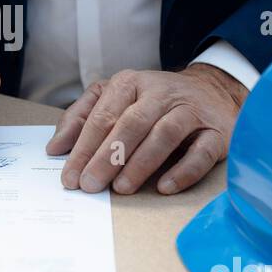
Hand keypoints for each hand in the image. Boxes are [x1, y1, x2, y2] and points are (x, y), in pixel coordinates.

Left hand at [46, 65, 247, 194]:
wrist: (211, 90)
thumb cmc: (152, 101)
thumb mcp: (113, 99)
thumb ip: (81, 119)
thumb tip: (54, 148)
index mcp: (130, 83)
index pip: (103, 116)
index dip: (83, 148)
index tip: (70, 177)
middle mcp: (161, 93)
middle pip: (131, 124)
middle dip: (107, 157)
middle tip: (90, 185)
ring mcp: (191, 111)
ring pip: (165, 134)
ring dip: (141, 163)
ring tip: (121, 188)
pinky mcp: (216, 132)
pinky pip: (201, 152)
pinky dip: (183, 171)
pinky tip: (164, 187)